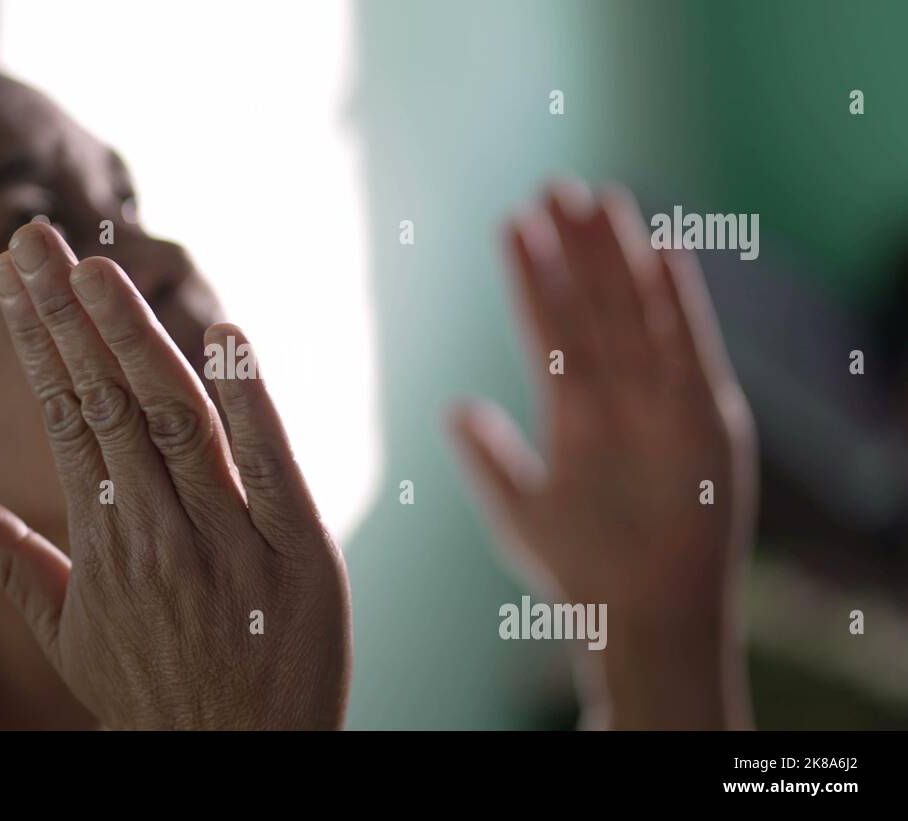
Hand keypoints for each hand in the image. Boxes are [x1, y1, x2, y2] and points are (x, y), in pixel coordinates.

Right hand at [0, 221, 349, 729]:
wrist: (233, 766)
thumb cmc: (147, 694)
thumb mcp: (67, 633)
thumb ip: (9, 558)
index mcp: (102, 541)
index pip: (63, 418)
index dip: (37, 341)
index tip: (11, 274)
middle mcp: (157, 533)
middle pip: (106, 405)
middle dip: (65, 316)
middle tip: (31, 239)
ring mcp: (231, 544)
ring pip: (175, 425)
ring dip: (135, 342)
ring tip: (96, 271)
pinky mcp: (301, 557)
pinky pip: (275, 469)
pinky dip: (253, 405)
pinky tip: (231, 338)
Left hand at [449, 182, 756, 728]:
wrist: (642, 613)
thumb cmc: (581, 568)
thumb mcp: (519, 508)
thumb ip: (489, 457)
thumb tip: (454, 407)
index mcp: (573, 409)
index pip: (547, 324)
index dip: (532, 275)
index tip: (512, 224)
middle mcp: (616, 394)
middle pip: (592, 303)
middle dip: (575, 248)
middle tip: (553, 186)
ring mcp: (660, 399)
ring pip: (637, 311)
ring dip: (620, 256)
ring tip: (599, 197)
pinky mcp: (704, 414)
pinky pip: (690, 345)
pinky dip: (678, 301)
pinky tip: (662, 249)